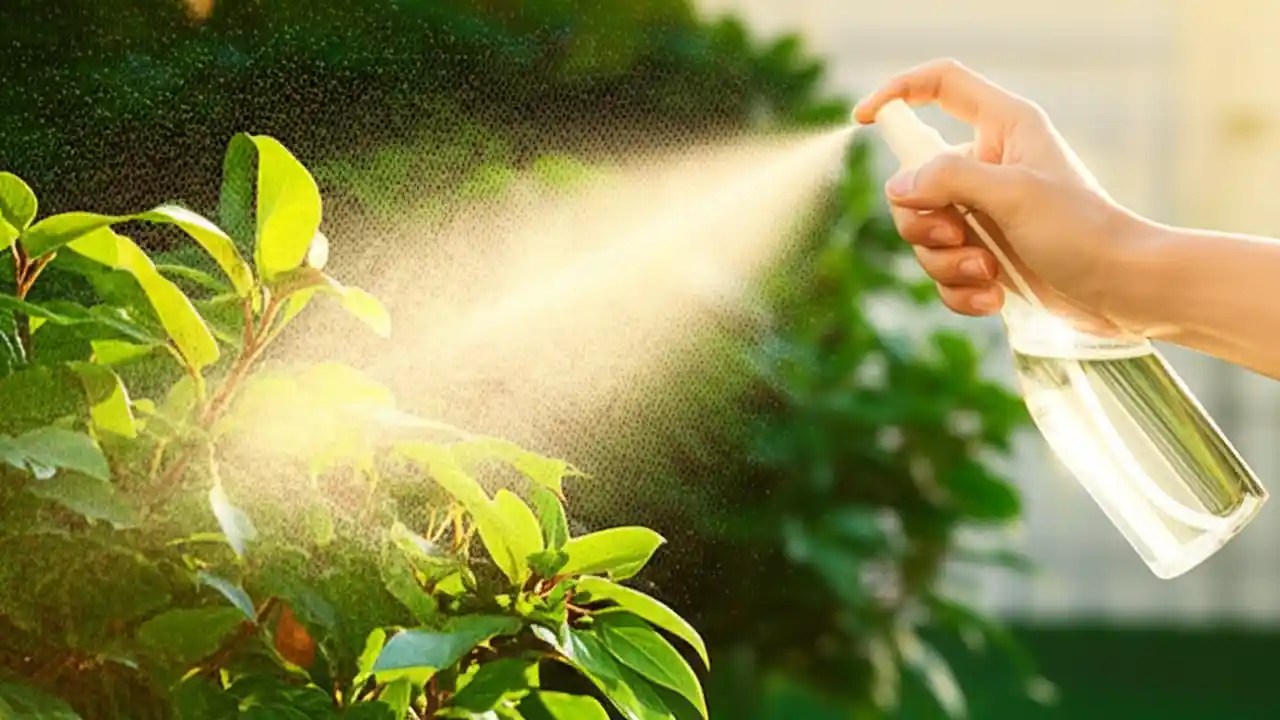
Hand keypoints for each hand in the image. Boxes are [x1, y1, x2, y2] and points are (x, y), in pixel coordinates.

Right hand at [854, 59, 1149, 334]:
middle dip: (922, 219)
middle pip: (913, 179)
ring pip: (922, 232)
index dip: (898, 92)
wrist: (1123, 290)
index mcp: (1003, 128)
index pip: (940, 85)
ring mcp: (985, 214)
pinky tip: (992, 299)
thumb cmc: (1082, 231)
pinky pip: (942, 270)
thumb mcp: (1013, 194)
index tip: (864, 120)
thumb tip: (900, 187)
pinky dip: (959, 289)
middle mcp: (989, 166)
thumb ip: (949, 179)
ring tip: (986, 274)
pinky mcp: (985, 256)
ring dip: (945, 262)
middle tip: (956, 235)